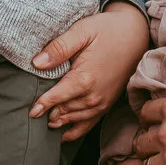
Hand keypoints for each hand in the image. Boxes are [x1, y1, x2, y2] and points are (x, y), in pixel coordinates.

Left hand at [30, 1, 148, 133]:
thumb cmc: (107, 30)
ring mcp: (102, 102)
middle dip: (48, 114)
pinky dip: (75, 131)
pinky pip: (89, 124)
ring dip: (59, 122)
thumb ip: (59, 48)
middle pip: (64, 111)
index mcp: (85, 78)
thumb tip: (37, 63)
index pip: (56, 98)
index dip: (41, 105)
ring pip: (74, 119)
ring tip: (43, 123)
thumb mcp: (81, 30)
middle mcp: (94, 95)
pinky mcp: (108, 104)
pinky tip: (63, 134)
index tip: (30, 112)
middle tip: (31, 117)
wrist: (135, 34)